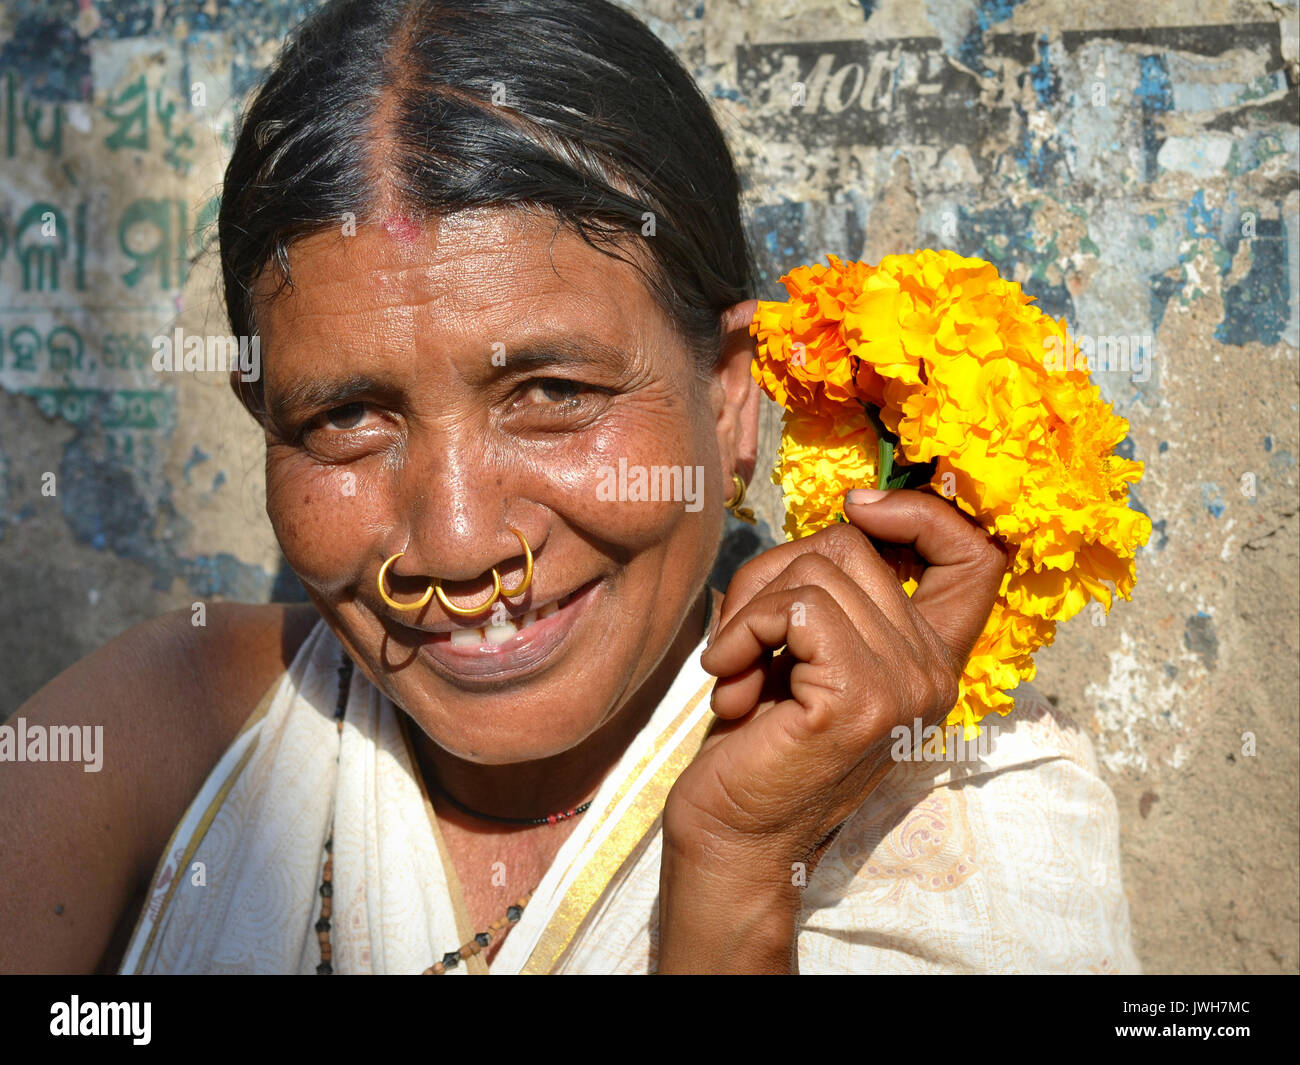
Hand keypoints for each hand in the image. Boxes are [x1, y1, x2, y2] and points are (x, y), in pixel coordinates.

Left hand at [657, 487, 1006, 971]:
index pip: (976, 555)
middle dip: (774, 576)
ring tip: (735, 670)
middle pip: (852, 547)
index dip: (923, 511)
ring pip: (817, 570)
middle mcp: (934, 673)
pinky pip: (794, 609)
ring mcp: (903, 688)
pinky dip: (742, 631)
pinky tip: (728, 679)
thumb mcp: (810, 652)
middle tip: (744, 637)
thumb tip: (848, 516)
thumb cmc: (759, 741)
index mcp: (931, 659)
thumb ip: (839, 593)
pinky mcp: (858, 701)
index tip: (859, 509)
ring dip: (749, 611)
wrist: (731, 837)